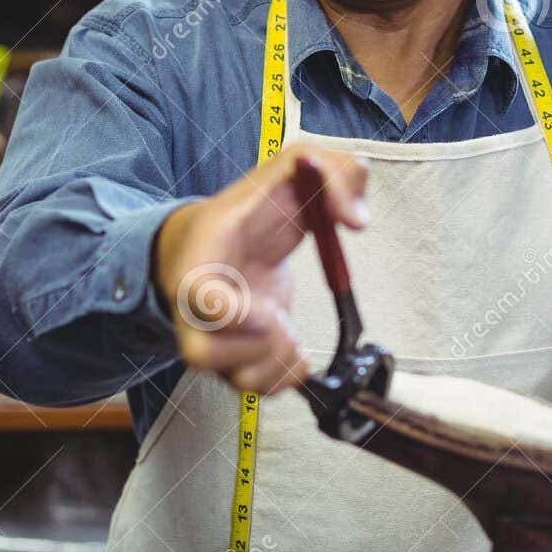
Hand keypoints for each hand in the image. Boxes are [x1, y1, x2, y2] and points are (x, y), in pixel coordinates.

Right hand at [150, 142, 368, 394]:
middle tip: (281, 320)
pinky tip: (294, 349)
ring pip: (232, 379)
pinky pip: (254, 388)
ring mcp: (214, 334)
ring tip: (289, 332)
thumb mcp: (297, 163)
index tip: (269, 308)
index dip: (230, 314)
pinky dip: (284, 379)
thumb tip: (356, 218)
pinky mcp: (235, 354)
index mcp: (201, 255)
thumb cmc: (256, 204)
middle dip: (256, 348)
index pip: (194, 296)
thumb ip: (335, 170)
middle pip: (202, 354)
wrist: (231, 233)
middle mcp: (196, 304)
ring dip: (275, 364)